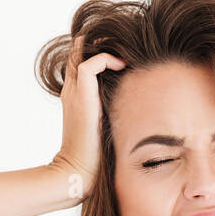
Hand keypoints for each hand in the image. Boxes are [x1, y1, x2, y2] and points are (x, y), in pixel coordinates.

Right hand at [51, 35, 125, 199]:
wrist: (79, 171)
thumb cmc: (97, 157)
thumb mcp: (109, 128)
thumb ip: (116, 112)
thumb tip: (142, 107)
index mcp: (77, 97)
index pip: (84, 63)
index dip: (101, 52)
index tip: (126, 55)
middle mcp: (73, 90)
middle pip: (80, 52)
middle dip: (102, 43)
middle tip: (126, 45)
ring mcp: (74, 92)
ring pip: (82, 52)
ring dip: (104, 46)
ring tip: (125, 50)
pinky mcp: (80, 96)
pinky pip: (90, 64)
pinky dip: (106, 58)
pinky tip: (123, 66)